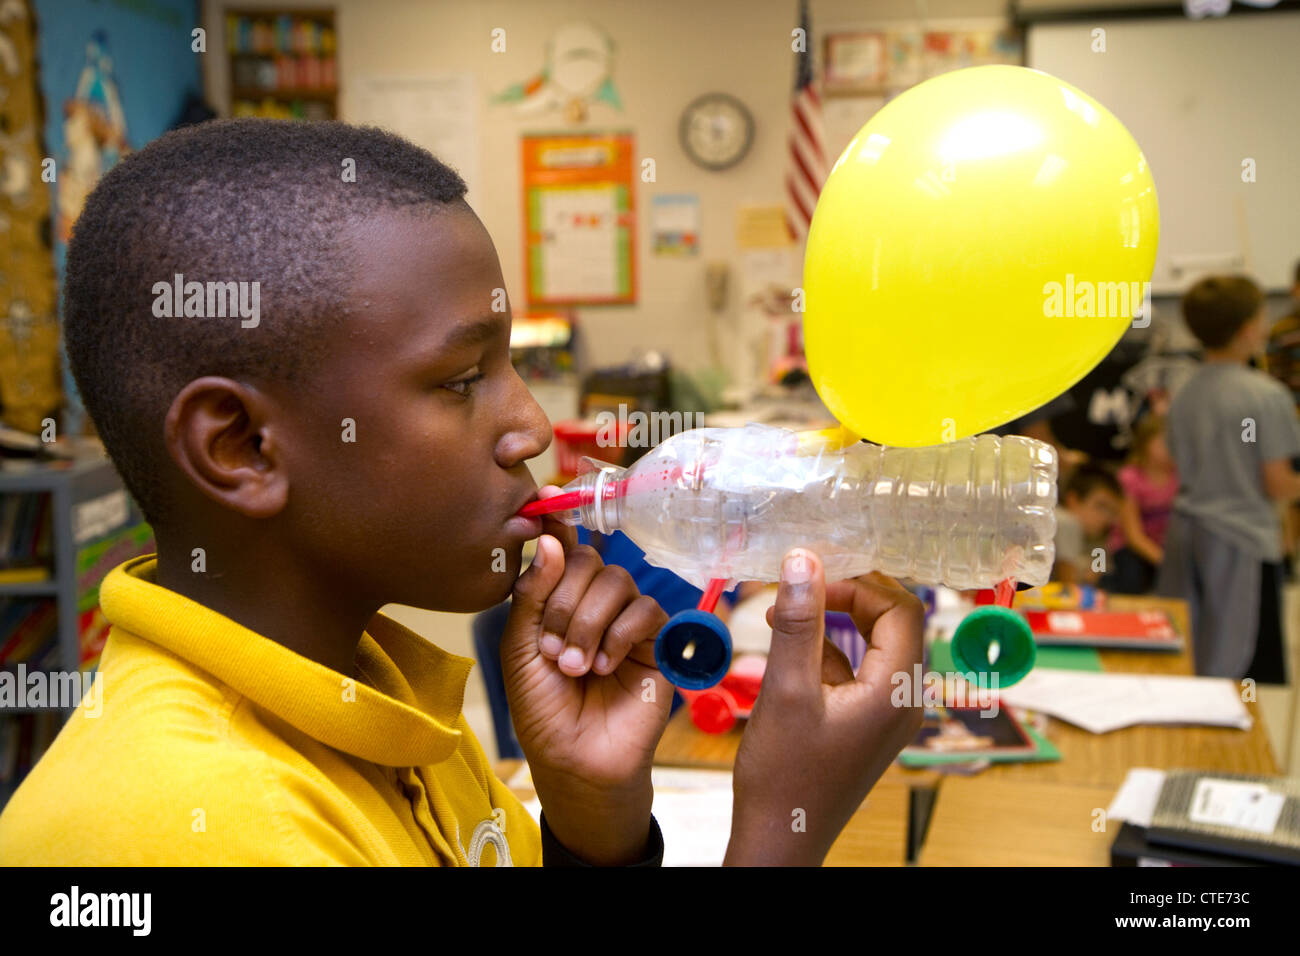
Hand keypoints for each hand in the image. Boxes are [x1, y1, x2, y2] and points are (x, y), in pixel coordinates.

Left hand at [501, 488, 672, 863]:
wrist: (576, 762)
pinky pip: (646, 611)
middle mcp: (591, 604)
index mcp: (556, 600)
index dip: (557, 522)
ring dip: (589, 622)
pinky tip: (605, 666)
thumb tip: (551, 538)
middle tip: (554, 647)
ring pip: (617, 582)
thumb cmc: (543, 711)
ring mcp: (625, 621)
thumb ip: (532, 595)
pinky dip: (620, 635)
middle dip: (566, 601)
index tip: (542, 498)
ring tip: (576, 666)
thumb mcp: (520, 651)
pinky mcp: (655, 643)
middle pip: (589, 560)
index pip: (561, 548)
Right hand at [724, 549, 923, 865]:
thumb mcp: (786, 689)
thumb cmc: (784, 775)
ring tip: (785, 612)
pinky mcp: (866, 723)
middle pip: (894, 622)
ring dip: (835, 619)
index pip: (901, 610)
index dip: (859, 583)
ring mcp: (887, 713)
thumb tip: (803, 561)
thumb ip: (799, 622)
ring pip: (875, 644)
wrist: (780, 838)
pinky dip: (828, 649)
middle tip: (803, 585)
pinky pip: (858, 669)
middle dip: (848, 595)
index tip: (812, 579)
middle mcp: (903, 701)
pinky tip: (789, 646)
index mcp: (896, 692)